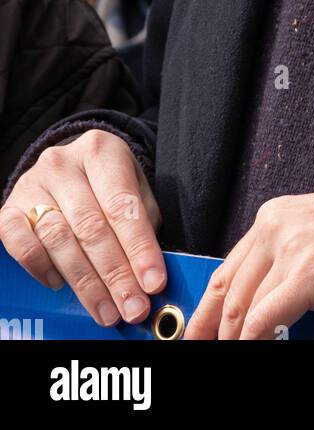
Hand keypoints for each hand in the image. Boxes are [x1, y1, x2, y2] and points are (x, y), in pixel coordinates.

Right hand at [0, 130, 165, 326]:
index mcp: (101, 150)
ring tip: (106, 310)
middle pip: (91, 226)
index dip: (139, 248)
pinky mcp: (8, 209)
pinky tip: (59, 285)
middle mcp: (63, 163)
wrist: (67, 166)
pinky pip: (20, 243)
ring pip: (58, 239)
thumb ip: (143, 223)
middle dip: (115, 273)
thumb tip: (149, 275)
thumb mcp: (133, 188)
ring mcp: (32, 185)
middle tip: (132, 306)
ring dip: (85, 282)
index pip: (122, 204)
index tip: (153, 282)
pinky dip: (40, 267)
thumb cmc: (107, 183)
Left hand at [184, 181, 313, 339]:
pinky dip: (254, 340)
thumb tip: (265, 291)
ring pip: (243, 306)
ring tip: (229, 355)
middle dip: (208, 328)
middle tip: (198, 348)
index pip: (227, 267)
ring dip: (233, 339)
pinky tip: (252, 349)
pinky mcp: (310, 273)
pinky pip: (266, 317)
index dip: (208, 306)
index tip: (198, 328)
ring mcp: (291, 249)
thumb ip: (286, 251)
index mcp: (274, 216)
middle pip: (228, 289)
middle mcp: (276, 227)